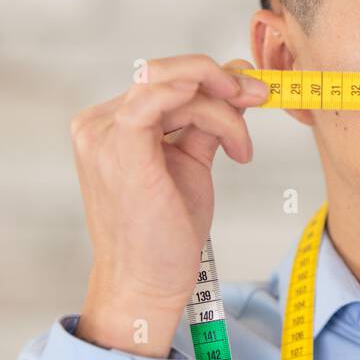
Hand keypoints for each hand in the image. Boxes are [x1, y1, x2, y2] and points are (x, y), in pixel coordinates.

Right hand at [71, 55, 269, 354]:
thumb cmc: (165, 234)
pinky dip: (192, 91)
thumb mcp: (190, 164)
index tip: (255, 93)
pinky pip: (154, 98)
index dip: (213, 79)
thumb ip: (206, 123)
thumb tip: (237, 84)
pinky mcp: (119, 147)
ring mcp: (104, 134)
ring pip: (172, 86)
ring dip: (221, 104)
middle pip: (167, 75)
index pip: (165, 82)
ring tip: (242, 144)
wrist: (148, 284)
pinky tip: (227, 104)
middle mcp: (100, 124)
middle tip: (260, 95)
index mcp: (113, 126)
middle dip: (221, 80)